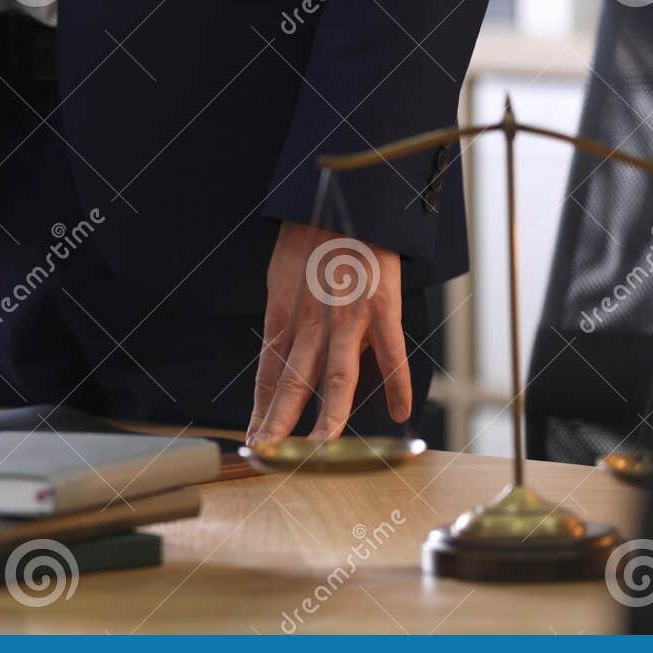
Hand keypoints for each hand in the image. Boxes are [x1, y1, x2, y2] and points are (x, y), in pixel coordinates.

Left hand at [248, 221, 411, 443]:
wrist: (341, 198)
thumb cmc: (310, 238)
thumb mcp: (282, 279)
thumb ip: (288, 318)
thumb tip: (287, 351)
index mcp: (284, 317)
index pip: (269, 373)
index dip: (261, 408)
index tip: (253, 437)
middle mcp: (310, 323)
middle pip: (292, 382)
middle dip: (279, 422)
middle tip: (268, 454)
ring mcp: (345, 317)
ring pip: (335, 378)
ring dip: (327, 418)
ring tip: (318, 451)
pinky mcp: (379, 307)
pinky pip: (390, 352)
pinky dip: (397, 383)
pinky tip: (399, 412)